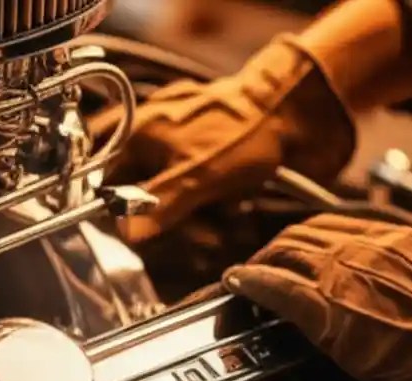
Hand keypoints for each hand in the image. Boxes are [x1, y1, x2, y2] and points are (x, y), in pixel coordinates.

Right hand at [94, 35, 355, 243]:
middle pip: (144, 198)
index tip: (139, 238)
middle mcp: (158, 140)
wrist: (304, 110)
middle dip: (173, 224)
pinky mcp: (215, 161)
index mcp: (140, 133)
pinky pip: (203, 194)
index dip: (120, 213)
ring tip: (225, 226)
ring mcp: (187, 149)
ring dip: (200, 222)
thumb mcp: (196, 177)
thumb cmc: (246, 131)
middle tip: (198, 238)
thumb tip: (127, 236)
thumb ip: (157, 208)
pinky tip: (237, 209)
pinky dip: (218, 208)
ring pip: (177, 201)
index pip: (107, 182)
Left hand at [223, 214, 411, 380]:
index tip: (296, 250)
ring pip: (283, 254)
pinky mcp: (324, 310)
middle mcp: (363, 247)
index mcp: (394, 238)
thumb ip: (410, 273)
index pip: (334, 227)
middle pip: (302, 234)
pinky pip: (274, 287)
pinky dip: (249, 282)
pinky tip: (235, 283)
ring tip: (246, 275)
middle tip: (262, 264)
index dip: (307, 238)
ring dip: (260, 263)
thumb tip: (397, 284)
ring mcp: (341, 275)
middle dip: (277, 248)